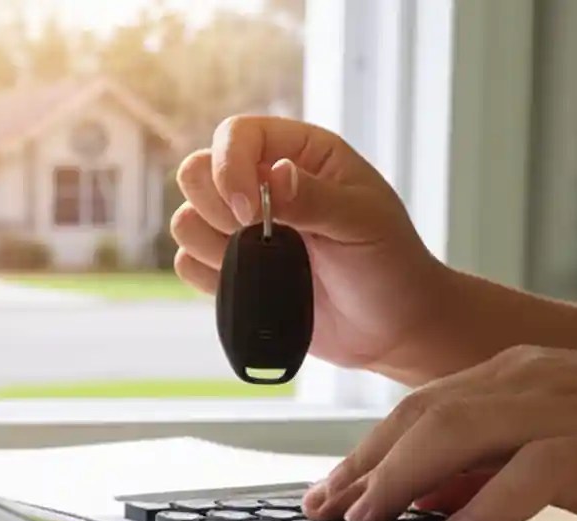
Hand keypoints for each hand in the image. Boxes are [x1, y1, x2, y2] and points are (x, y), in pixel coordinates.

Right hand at [171, 116, 452, 374]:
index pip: (236, 135)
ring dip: (214, 245)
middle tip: (260, 236)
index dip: (229, 167)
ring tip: (266, 264)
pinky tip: (253, 285)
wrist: (391, 329)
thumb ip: (316, 198)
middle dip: (216, 208)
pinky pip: (187, 264)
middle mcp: (262, 184)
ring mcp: (242, 229)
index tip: (249, 212)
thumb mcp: (364, 223)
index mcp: (298, 153)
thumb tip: (275, 173)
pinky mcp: (231, 270)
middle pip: (195, 172)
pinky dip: (209, 277)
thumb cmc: (390, 265)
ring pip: (185, 220)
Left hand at [302, 345, 576, 520]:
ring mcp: (567, 403)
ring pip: (461, 429)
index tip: (326, 492)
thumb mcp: (537, 454)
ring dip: (405, 477)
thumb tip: (414, 499)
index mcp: (511, 373)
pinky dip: (489, 501)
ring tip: (371, 519)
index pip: (418, 408)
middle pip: (425, 414)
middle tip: (329, 509)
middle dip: (368, 464)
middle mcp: (531, 377)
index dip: (365, 451)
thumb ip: (479, 467)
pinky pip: (533, 468)